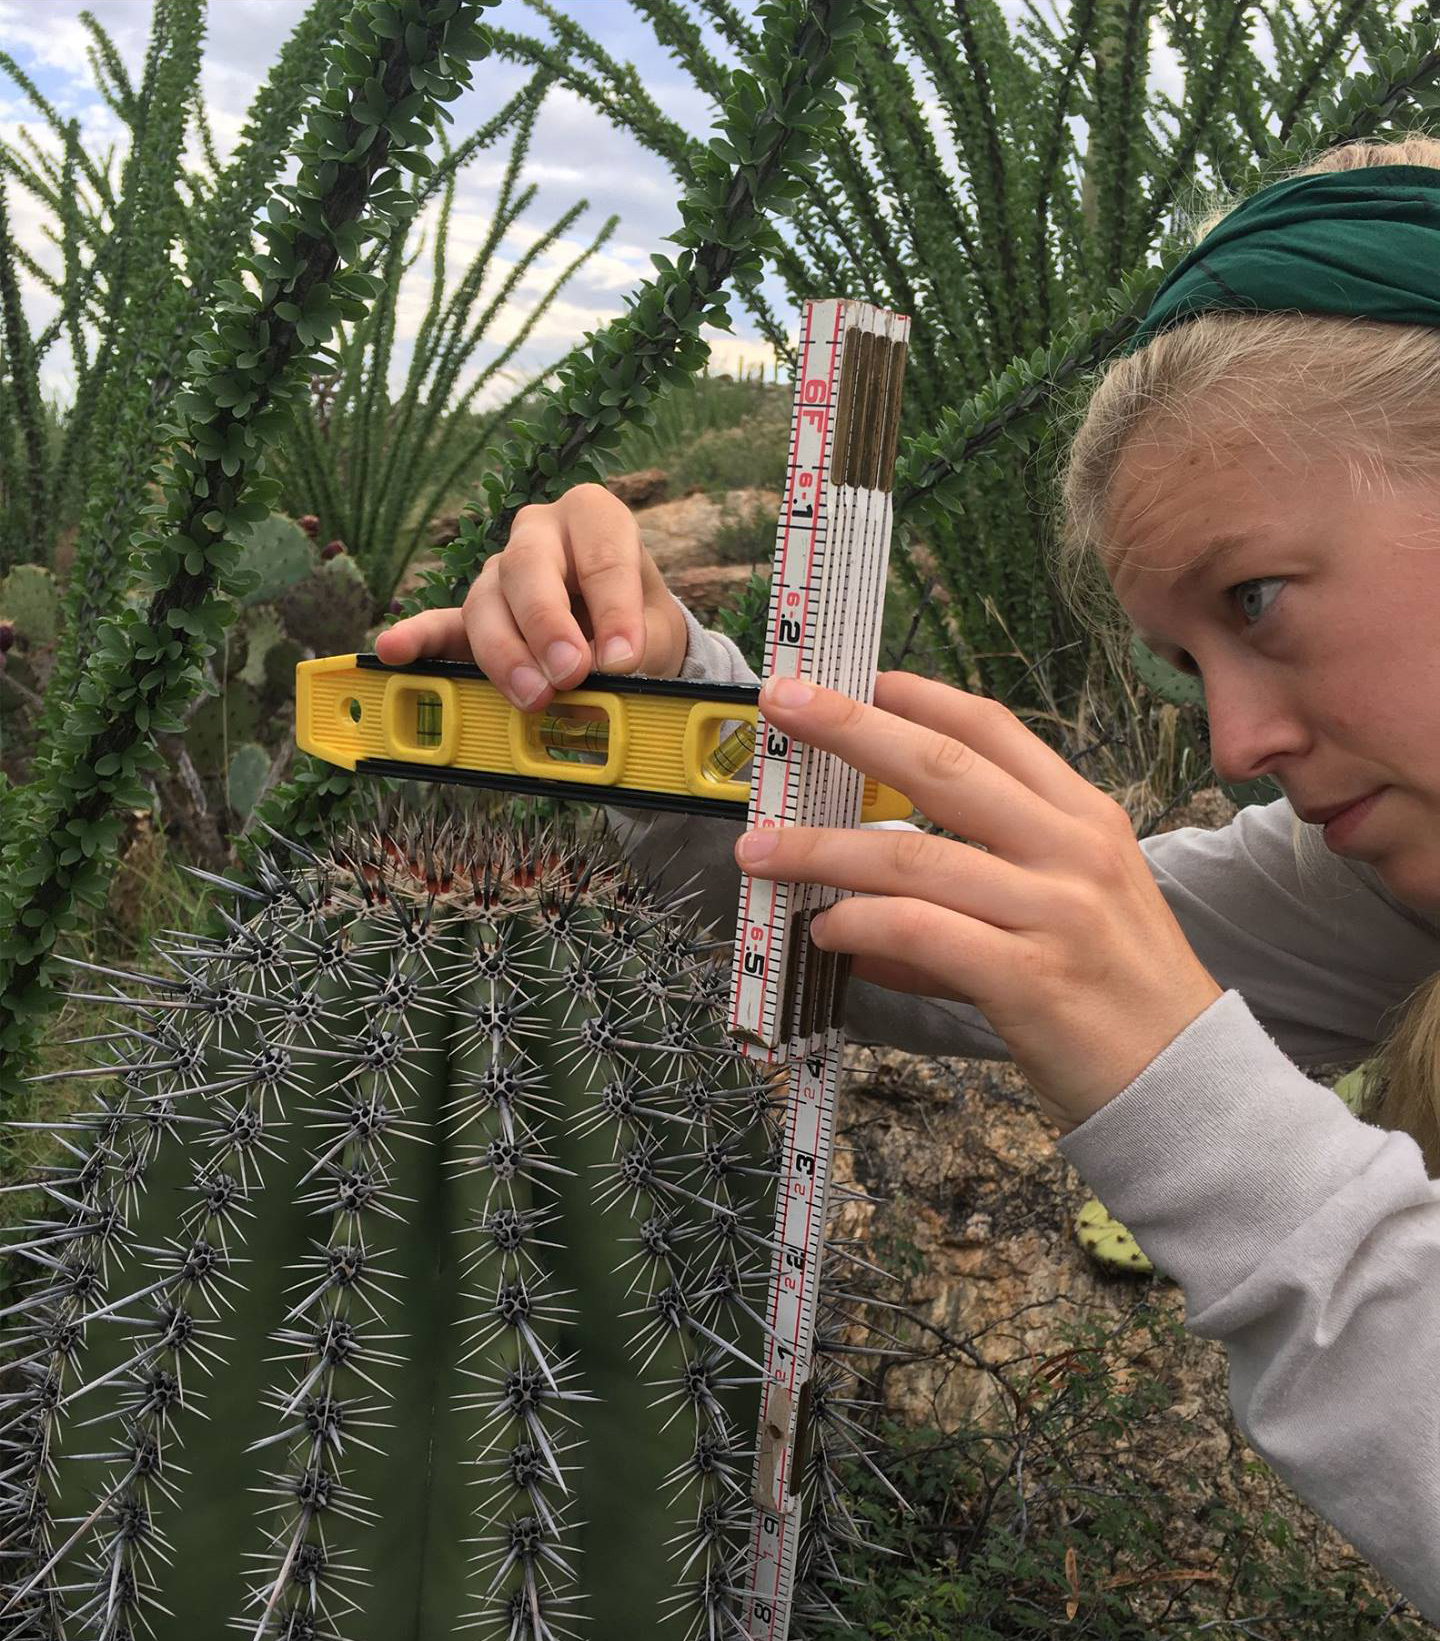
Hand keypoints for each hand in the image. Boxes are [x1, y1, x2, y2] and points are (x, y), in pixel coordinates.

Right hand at [373, 483, 687, 709]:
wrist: (627, 640)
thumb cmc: (641, 624)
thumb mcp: (657, 632)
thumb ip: (637, 648)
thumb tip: (605, 674)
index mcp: (594, 519)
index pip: (601, 553)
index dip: (613, 608)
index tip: (624, 659)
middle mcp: (540, 534)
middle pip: (529, 567)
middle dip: (547, 624)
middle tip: (571, 673)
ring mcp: (500, 574)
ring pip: (486, 602)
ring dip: (506, 654)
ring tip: (533, 697)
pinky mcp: (470, 617)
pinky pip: (440, 625)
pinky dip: (418, 640)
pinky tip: (395, 650)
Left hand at [735, 671, 1222, 1134]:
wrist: (1187, 1083)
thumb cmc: (1119, 992)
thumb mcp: (1069, 909)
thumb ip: (976, 886)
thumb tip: (862, 899)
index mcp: (1084, 817)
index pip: (992, 730)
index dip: (917, 695)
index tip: (854, 678)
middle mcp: (1071, 849)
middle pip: (942, 766)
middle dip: (849, 728)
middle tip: (781, 704)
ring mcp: (1053, 910)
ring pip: (911, 853)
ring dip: (820, 848)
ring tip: (760, 849)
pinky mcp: (1028, 977)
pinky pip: (918, 931)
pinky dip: (859, 924)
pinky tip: (823, 930)